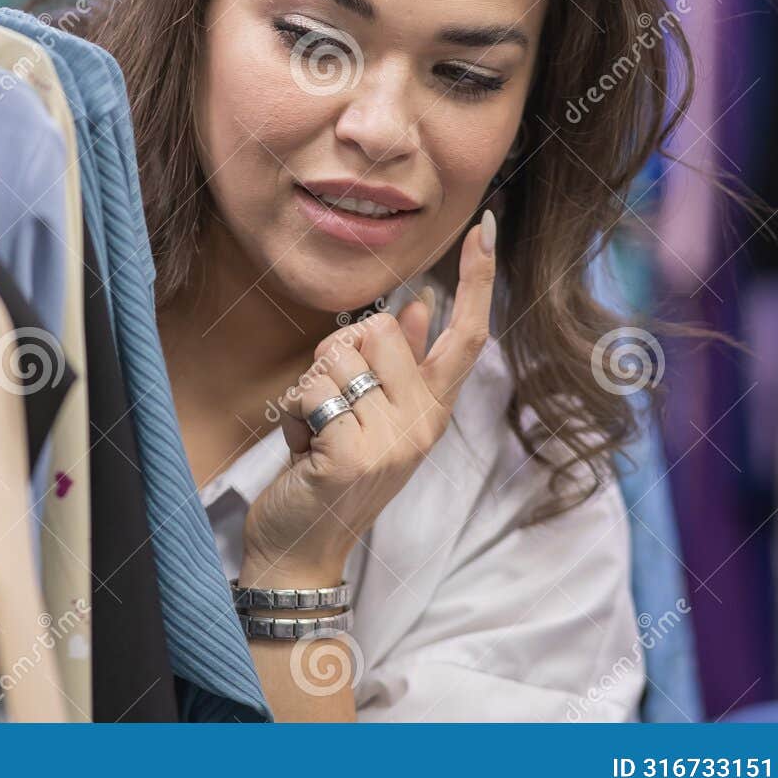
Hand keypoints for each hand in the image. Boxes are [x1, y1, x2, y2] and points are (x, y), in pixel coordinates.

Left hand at [239, 211, 497, 587]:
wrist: (301, 550)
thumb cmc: (330, 476)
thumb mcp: (370, 418)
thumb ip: (398, 364)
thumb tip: (417, 304)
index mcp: (432, 410)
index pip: (466, 336)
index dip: (477, 280)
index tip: (484, 226)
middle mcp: (423, 424)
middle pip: (379, 328)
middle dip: (337, 355)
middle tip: (329, 406)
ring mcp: (392, 442)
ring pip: (339, 356)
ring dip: (310, 387)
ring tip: (314, 431)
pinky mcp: (353, 454)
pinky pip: (314, 390)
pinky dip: (292, 413)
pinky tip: (299, 449)